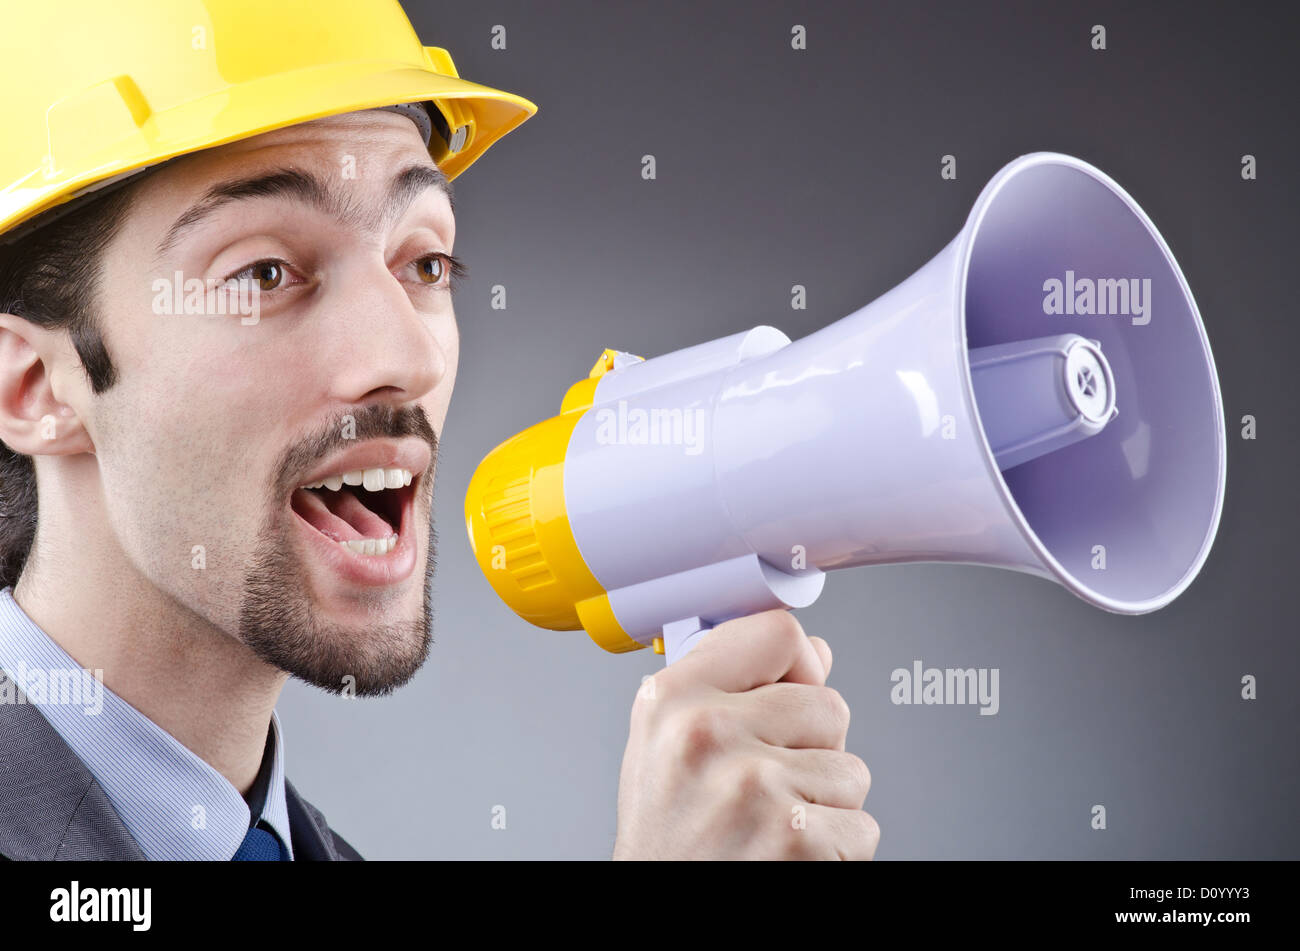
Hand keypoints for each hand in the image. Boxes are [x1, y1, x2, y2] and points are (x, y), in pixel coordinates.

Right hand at [612, 610, 878, 859]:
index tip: (793, 684)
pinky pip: (863, 826)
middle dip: (814, 749)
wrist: (654, 920)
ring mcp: (753, 787)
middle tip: (761, 789)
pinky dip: (837, 851)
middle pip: (829, 704)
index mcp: (671, 700)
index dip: (800, 664)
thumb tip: (813, 652)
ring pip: (851, 769)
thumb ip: (727, 688)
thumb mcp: (662, 748)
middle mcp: (706, 734)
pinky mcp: (795, 841)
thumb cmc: (666, 842)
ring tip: (768, 828)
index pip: (778, 633)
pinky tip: (785, 859)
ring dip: (826, 805)